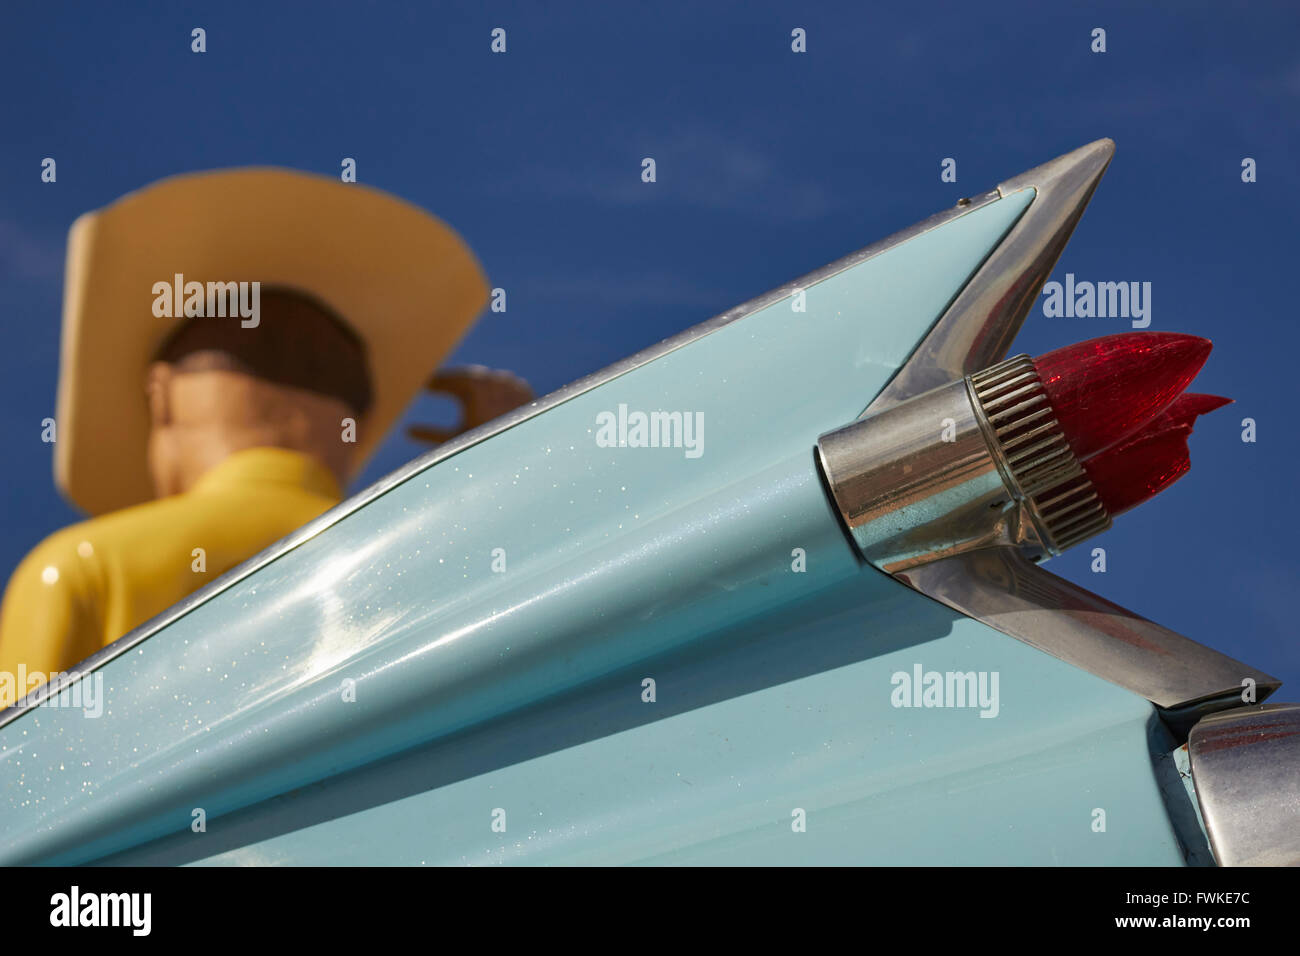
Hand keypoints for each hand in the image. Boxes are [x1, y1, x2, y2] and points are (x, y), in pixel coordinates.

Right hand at [407, 365, 534, 444]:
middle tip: (436, 384)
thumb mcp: (456, 442)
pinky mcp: (523, 389)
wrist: (528, 453)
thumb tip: (407, 431)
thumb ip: (431, 434)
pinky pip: (503, 383)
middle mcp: (493, 380)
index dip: (433, 383)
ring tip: (456, 388)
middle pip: (465, 376)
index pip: (446, 380)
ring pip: (484, 378)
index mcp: (473, 387)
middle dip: (450, 381)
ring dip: (470, 382)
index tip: (422, 385)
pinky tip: (482, 391)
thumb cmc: (488, 450)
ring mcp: (510, 383)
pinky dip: (492, 387)